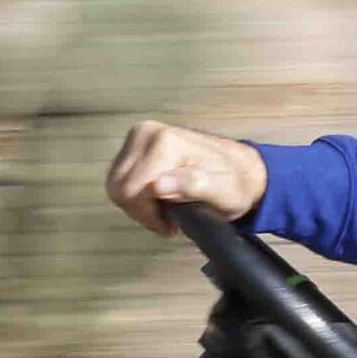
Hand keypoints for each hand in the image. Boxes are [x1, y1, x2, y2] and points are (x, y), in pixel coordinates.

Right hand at [105, 120, 268, 234]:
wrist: (241, 168)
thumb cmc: (234, 185)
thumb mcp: (222, 194)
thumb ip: (192, 187)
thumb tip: (158, 186)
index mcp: (165, 143)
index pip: (130, 191)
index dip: (147, 216)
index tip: (171, 225)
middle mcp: (147, 132)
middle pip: (118, 186)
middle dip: (141, 210)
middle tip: (168, 218)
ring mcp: (139, 134)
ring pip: (116, 182)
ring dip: (137, 203)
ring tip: (165, 208)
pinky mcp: (136, 140)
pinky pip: (120, 175)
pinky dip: (135, 192)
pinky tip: (157, 196)